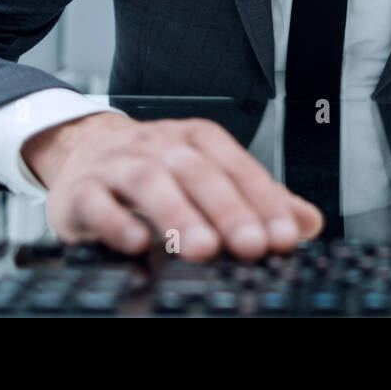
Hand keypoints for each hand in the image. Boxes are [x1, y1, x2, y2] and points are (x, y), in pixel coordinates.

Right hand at [23, 112, 322, 259]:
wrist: (83, 152)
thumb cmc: (157, 171)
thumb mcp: (209, 177)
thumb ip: (256, 200)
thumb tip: (308, 222)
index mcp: (197, 140)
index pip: (237, 167)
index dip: (263, 201)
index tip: (285, 237)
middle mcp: (159, 144)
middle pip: (197, 171)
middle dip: (227, 210)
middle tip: (251, 246)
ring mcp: (118, 163)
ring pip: (148, 181)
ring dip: (177, 215)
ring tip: (201, 249)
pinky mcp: (81, 188)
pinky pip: (97, 201)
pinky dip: (116, 221)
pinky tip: (136, 244)